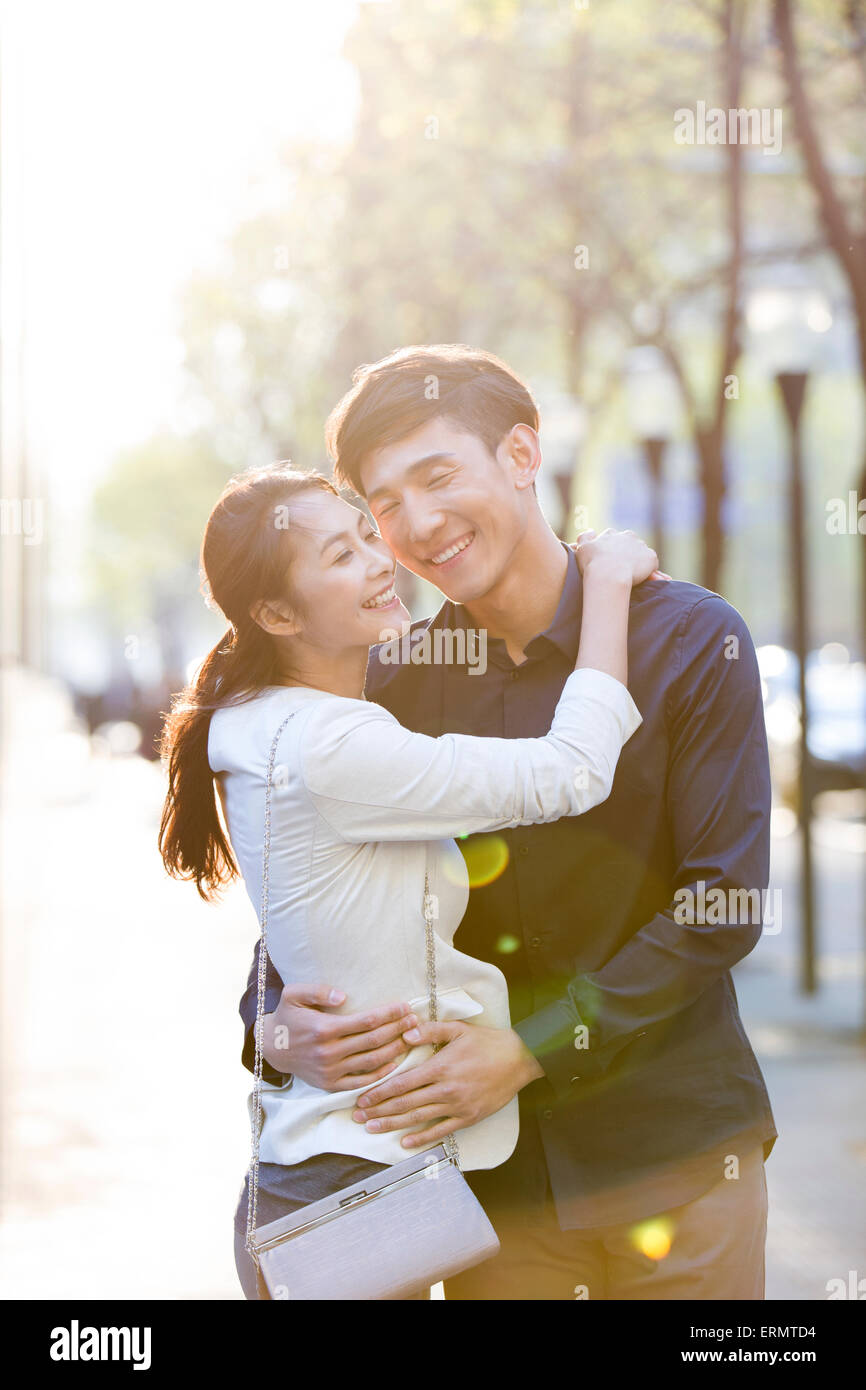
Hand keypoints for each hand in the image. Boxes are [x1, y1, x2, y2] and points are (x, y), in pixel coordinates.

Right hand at [261, 983, 417, 1090]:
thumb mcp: (293, 994)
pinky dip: (380, 1073)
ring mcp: (330, 1070)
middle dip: (398, 1029)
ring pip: (371, 1061)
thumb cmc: (287, 1016)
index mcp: (324, 1028)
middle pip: (373, 1040)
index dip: (388, 1014)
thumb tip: (344, 996)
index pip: (366, 1021)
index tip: (405, 1007)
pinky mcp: (330, 1084)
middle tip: (415, 1020)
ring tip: (410, 1038)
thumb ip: (318, 991)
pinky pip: (361, 1081)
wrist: (271, 1047)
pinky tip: (394, 1063)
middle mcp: (329, 1052)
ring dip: (395, 1050)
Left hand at [351, 1022, 543, 1147]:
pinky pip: (441, 1131)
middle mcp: (445, 1089)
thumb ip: (431, 1031)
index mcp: (440, 1066)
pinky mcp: (468, 1117)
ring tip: (373, 1129)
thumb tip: (406, 1033)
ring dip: (393, 1125)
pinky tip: (405, 1143)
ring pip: (418, 1118)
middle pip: (405, 1103)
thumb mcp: (458, 1029)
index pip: (402, 1083)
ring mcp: (457, 1106)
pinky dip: (422, 1138)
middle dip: (379, 1111)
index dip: (380, 1092)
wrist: (519, 1060)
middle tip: (358, 1117)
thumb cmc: (487, 1042)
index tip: (362, 1098)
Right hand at [573, 528, 669, 583]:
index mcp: (611, 534)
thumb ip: (585, 537)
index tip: (610, 562)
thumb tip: (591, 531)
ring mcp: (641, 545)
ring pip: (641, 553)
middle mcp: (627, 535)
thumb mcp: (582, 548)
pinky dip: (649, 569)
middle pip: (630, 543)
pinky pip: (652, 563)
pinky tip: (641, 578)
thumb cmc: (592, 564)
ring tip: (632, 575)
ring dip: (638, 561)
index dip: (612, 551)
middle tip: (621, 569)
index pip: (614, 539)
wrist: (608, 576)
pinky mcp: (651, 556)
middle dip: (627, 553)